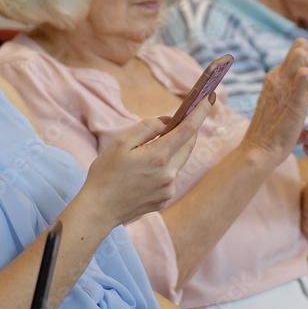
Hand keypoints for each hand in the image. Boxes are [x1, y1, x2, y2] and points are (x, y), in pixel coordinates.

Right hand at [80, 92, 211, 225]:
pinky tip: (143, 174)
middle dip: (187, 131)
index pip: (188, 130)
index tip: (209, 99)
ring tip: (147, 152)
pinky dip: (163, 169)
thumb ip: (147, 128)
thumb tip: (168, 122)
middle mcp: (169, 174)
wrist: (98, 209)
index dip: (200, 112)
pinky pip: (170, 178)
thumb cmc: (106, 173)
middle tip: (181, 119)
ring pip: (178, 162)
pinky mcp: (164, 200)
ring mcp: (168, 189)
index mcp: (158, 156)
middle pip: (187, 146)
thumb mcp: (121, 142)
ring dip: (171, 152)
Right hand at [245, 38, 307, 161]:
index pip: (298, 52)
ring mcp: (281, 85)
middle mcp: (276, 76)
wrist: (259, 152)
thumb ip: (299, 91)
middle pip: (301, 45)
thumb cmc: (275, 135)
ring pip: (303, 53)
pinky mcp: (290, 97)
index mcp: (275, 78)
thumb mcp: (287, 105)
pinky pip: (307, 74)